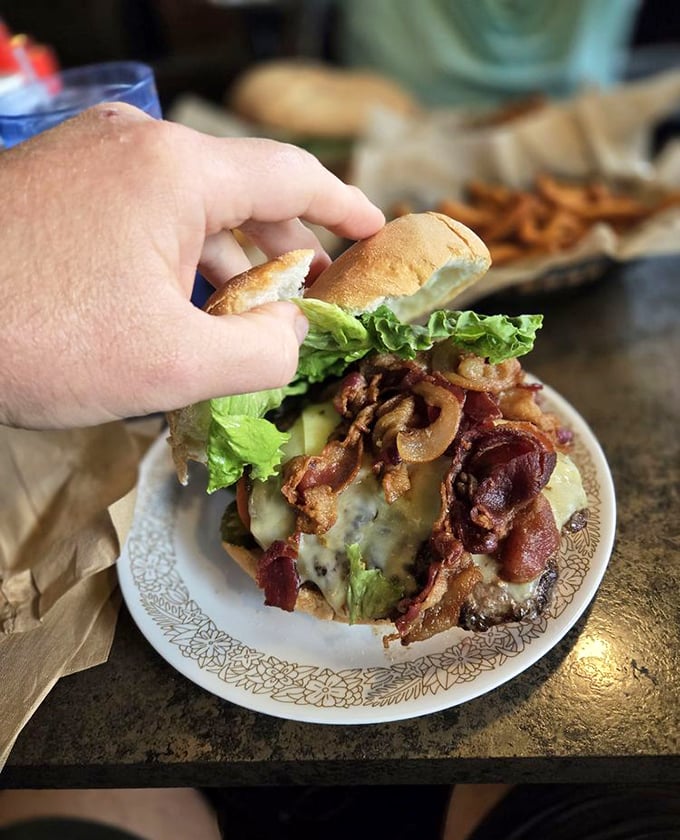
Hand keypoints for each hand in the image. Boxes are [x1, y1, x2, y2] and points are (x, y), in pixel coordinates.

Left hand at [0, 102, 383, 428]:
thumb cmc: (40, 338)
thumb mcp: (173, 365)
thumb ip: (263, 352)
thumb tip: (295, 333)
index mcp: (176, 172)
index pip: (291, 176)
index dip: (345, 208)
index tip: (378, 233)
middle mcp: (136, 146)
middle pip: (240, 191)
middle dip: (284, 249)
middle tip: (312, 299)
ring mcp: (88, 159)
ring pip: (187, 207)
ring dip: (225, 261)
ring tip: (245, 316)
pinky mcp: (54, 184)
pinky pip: (140, 215)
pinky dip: (174, 258)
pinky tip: (174, 306)